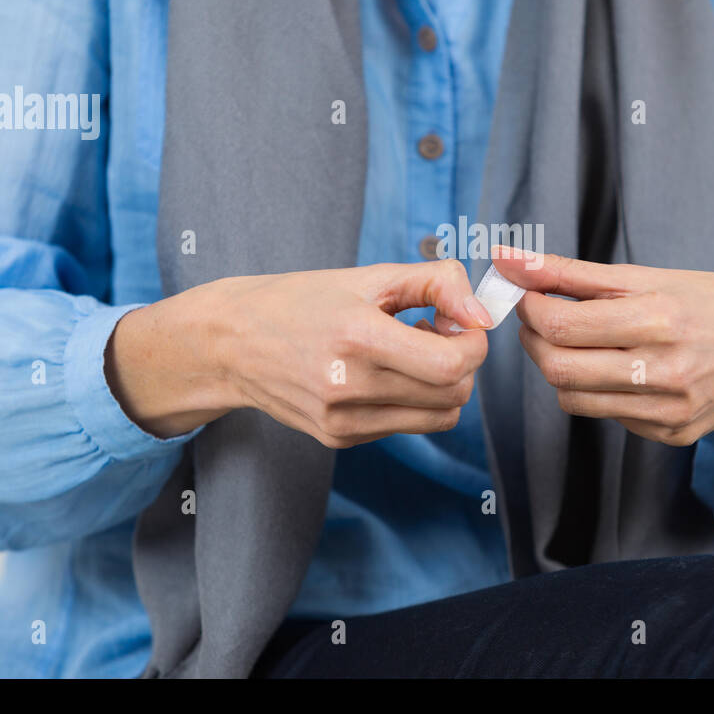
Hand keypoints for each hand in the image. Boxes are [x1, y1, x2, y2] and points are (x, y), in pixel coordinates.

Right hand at [106, 259, 492, 447]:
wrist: (230, 343)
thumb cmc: (301, 300)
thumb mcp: (370, 276)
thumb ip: (436, 284)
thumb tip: (483, 313)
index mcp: (357, 337)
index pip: (451, 365)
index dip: (472, 342)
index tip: (456, 320)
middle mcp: (349, 387)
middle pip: (453, 394)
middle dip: (462, 361)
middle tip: (435, 330)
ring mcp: (343, 420)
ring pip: (439, 417)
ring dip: (442, 385)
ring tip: (410, 351)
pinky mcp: (339, 438)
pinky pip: (406, 426)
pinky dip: (412, 400)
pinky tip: (384, 370)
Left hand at [493, 247, 713, 446]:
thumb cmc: (708, 301)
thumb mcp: (646, 275)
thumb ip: (570, 272)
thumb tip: (506, 258)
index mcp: (658, 320)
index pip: (561, 326)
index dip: (529, 310)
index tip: (528, 295)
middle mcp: (665, 371)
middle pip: (559, 368)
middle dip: (534, 341)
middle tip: (539, 320)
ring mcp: (669, 410)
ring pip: (573, 399)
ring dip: (558, 368)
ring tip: (574, 342)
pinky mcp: (673, 434)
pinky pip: (606, 416)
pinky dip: (595, 390)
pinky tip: (614, 369)